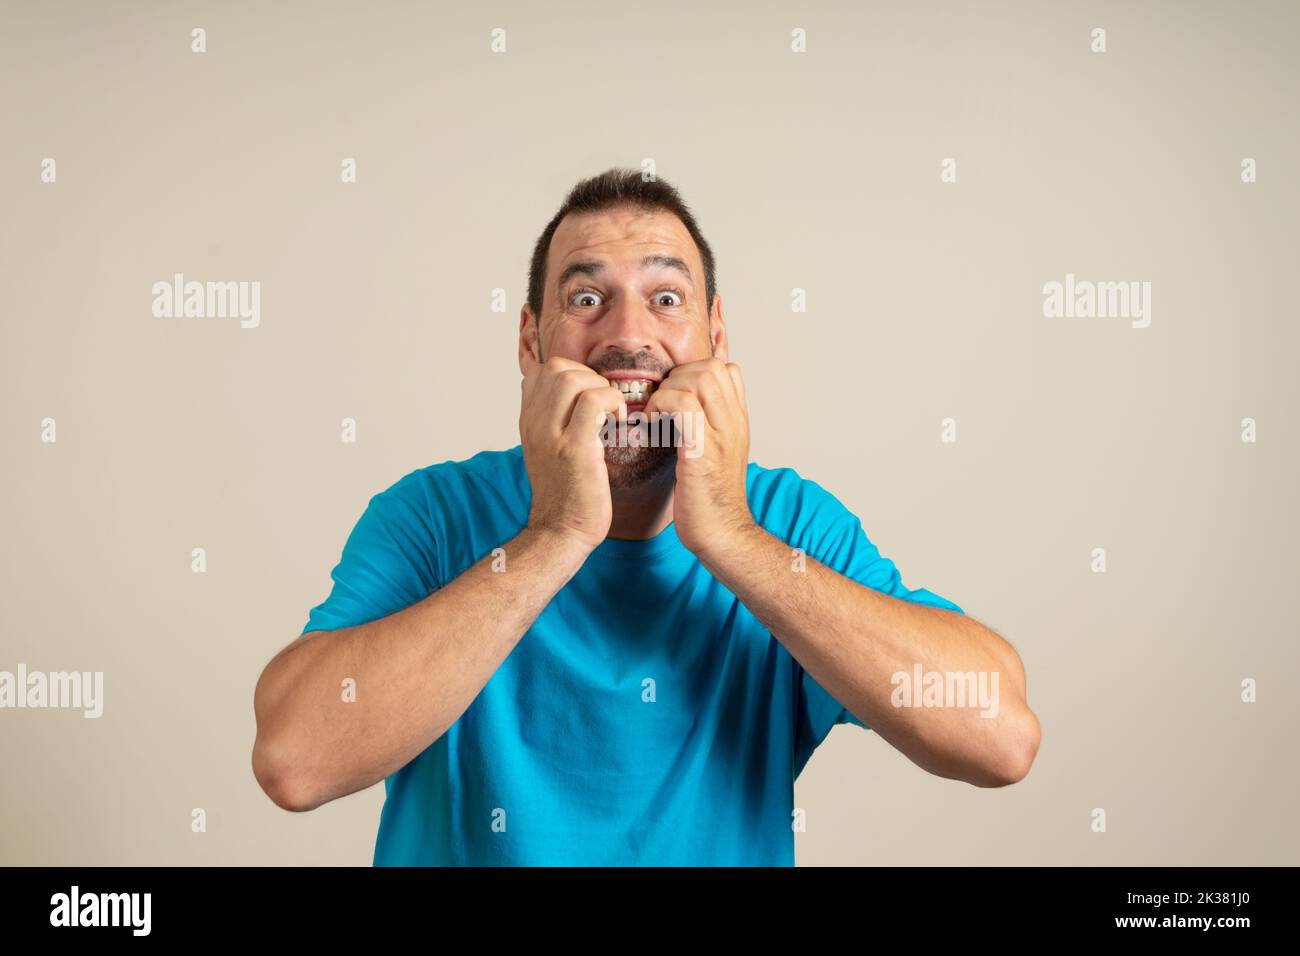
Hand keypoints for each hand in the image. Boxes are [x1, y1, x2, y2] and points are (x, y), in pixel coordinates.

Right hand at [519, 353, 625, 553]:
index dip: (572, 375)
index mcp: (529, 422)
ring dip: (602, 389)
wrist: (560, 532)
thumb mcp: (548, 451)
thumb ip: (554, 423)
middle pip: (557, 368)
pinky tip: (618, 424)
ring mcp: (552, 435)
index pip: (541, 371)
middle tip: (604, 406)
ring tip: (611, 415)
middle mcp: (535, 424)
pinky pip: (594, 402)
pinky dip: (613, 403)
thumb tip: (575, 399)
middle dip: (589, 377)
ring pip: (573, 378)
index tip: (589, 399)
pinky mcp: (574, 448)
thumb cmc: (565, 494)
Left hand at [642, 357, 754, 556]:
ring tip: (656, 414)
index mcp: (738, 421)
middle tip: (661, 404)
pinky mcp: (703, 451)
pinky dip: (661, 406)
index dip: (694, 372)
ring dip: (669, 390)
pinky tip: (652, 424)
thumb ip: (705, 426)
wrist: (721, 534)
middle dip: (678, 376)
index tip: (673, 395)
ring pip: (700, 379)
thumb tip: (680, 407)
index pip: (727, 369)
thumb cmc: (709, 498)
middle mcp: (735, 423)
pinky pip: (683, 405)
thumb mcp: (715, 453)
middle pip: (712, 367)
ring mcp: (722, 435)